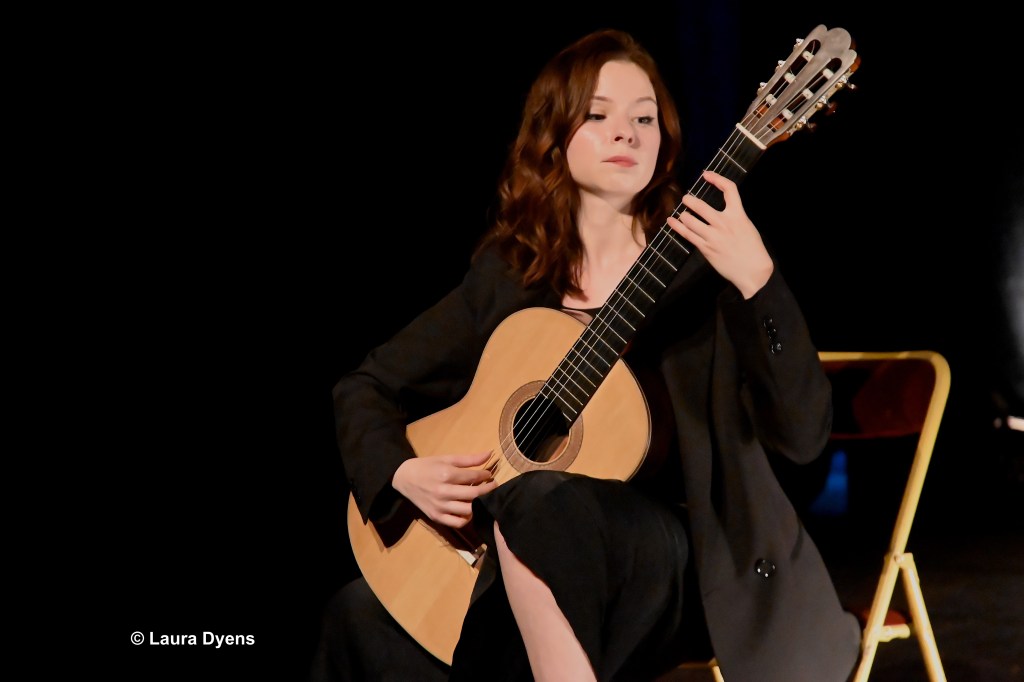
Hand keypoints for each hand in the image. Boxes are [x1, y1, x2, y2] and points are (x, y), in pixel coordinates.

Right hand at [392, 450, 498, 527]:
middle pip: (474, 494)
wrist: (404, 478)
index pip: (474, 476)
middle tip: (493, 485)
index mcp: (446, 474)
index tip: (489, 474)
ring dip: (479, 504)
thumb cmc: (427, 466)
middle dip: (488, 489)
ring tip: (481, 497)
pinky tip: (469, 510)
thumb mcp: (447, 458)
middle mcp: (443, 492)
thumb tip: (490, 454)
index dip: (485, 475)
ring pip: (468, 510)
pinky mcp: (436, 517)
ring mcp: (440, 506)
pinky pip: (457, 523)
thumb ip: (469, 459)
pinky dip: (467, 518)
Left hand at [667, 170, 773, 298]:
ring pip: (690, 220)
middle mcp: (724, 223)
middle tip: (686, 199)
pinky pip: (687, 234)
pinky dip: (677, 226)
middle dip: (690, 201)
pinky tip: (671, 221)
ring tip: (682, 214)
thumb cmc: (752, 249)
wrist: (753, 271)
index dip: (717, 178)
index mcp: (739, 215)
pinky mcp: (705, 248)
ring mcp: (713, 236)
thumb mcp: (747, 226)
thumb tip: (719, 211)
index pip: (729, 189)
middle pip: (701, 206)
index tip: (706, 175)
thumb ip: (734, 216)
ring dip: (684, 215)